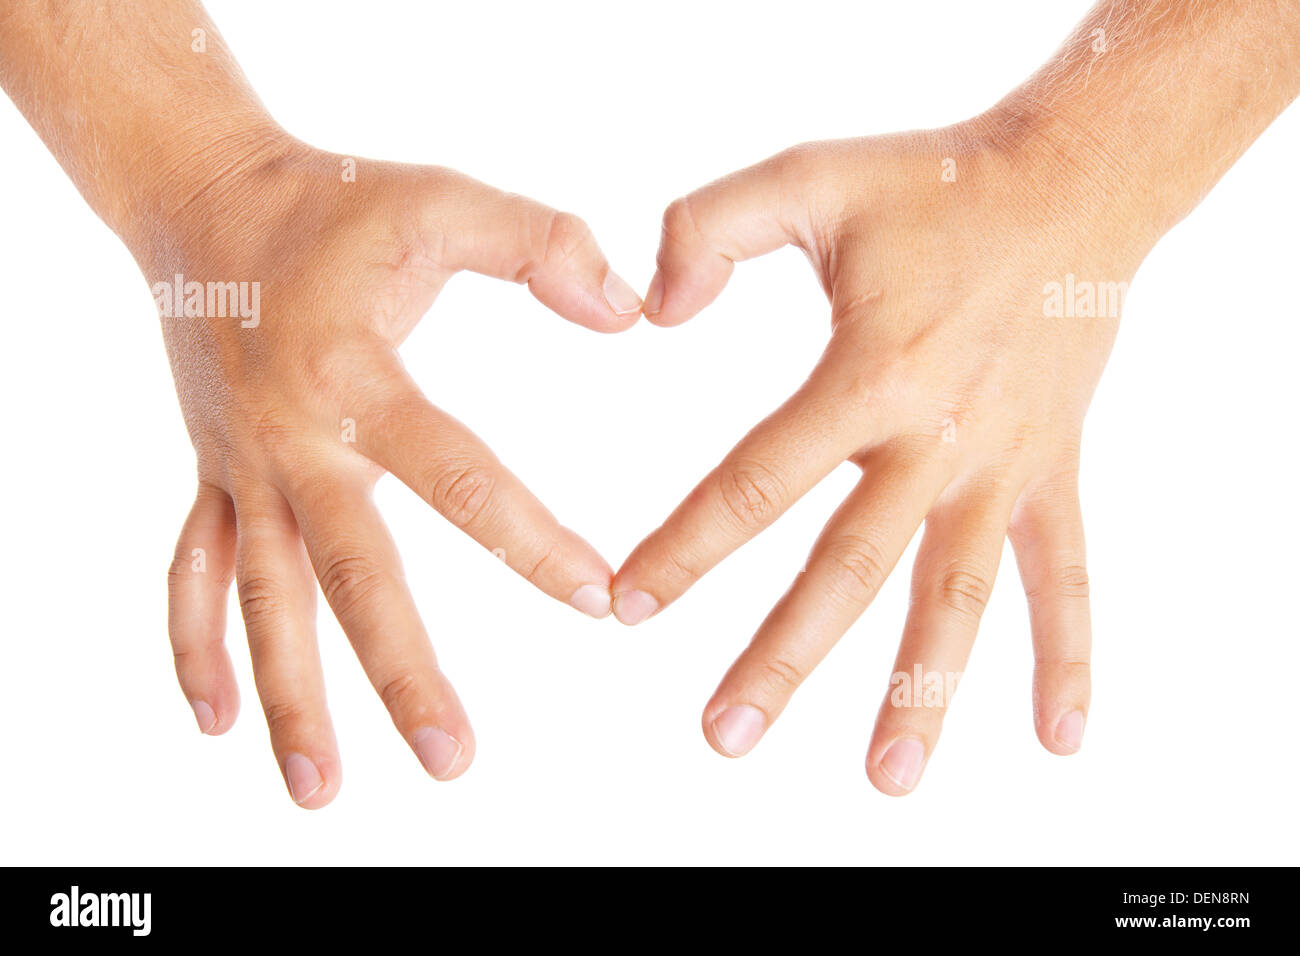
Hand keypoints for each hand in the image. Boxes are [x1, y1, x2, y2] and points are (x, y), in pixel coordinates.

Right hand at [157, 135, 641, 806]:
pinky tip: (214, 719)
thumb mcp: (441, 201)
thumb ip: (539, 245)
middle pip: (352, 577)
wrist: (204, 201)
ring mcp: (245, 470)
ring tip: (321, 791)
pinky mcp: (216, 478)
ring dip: (292, 697)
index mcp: (356, 380)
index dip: (532, 541)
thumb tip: (627, 310)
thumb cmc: (336, 203)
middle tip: (454, 760)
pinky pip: (196, 574)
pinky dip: (197, 646)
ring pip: (266, 601)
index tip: (600, 602)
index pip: (457, 477)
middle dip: (402, 674)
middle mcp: (294, 442)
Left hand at [612, 121, 1144, 793]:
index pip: (757, 481)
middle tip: (724, 735)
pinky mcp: (1050, 472)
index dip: (685, 547)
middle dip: (782, 656)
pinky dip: (1068, 655)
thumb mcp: (808, 178)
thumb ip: (708, 228)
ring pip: (954, 593)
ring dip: (920, 690)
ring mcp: (1000, 464)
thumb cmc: (930, 183)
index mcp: (869, 372)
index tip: (629, 608)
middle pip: (849, 568)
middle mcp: (936, 436)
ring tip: (885, 778)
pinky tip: (1060, 737)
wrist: (1071, 186)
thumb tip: (651, 314)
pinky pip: (1065, 575)